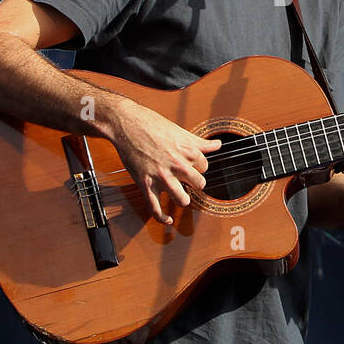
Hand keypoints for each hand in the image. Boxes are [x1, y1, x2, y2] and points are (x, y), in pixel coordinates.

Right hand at [107, 100, 222, 225]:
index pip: (204, 167)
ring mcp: (162, 177)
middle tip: (186, 179)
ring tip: (179, 194)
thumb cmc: (152, 124)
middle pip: (199, 184)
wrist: (126, 124)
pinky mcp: (146, 184)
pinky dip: (163, 218)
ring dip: (183, 199)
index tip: (190, 165)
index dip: (198, 166)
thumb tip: (218, 144)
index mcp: (188, 151)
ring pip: (183, 200)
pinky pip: (156, 209)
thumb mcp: (180, 131)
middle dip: (194, 183)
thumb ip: (200, 142)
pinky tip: (168, 220)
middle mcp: (178, 166)